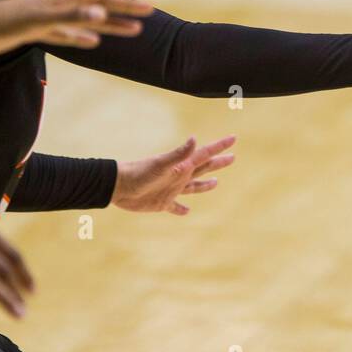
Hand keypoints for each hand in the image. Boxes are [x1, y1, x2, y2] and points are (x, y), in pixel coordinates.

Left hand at [112, 135, 235, 214]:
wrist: (118, 187)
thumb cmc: (139, 174)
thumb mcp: (161, 164)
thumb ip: (178, 154)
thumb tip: (195, 139)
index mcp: (182, 165)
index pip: (205, 154)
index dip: (219, 147)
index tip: (233, 139)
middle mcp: (179, 176)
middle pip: (203, 168)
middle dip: (218, 162)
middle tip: (232, 157)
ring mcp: (171, 189)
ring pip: (193, 186)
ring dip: (204, 185)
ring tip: (215, 183)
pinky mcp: (162, 202)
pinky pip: (175, 206)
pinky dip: (181, 209)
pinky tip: (186, 212)